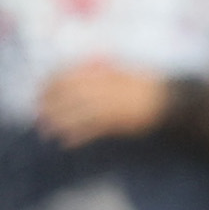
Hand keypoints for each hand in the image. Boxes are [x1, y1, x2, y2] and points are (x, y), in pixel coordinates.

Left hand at [30, 60, 176, 145]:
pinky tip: (66, 141)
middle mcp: (112, 88)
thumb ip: (103, 69)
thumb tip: (79, 67)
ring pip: (81, 114)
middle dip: (53, 103)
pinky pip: (95, 130)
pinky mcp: (122, 123)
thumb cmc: (145, 84)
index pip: (77, 75)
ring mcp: (116, 106)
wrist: (171, 101)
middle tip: (37, 110)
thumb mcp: (124, 70)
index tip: (40, 87)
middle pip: (75, 94)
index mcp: (111, 73)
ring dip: (61, 122)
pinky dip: (79, 136)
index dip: (55, 81)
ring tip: (45, 128)